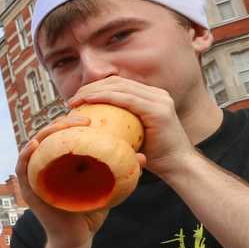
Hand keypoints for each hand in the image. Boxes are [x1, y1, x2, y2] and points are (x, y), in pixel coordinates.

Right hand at [16, 123, 110, 247]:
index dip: (74, 121)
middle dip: (63, 122)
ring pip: (33, 146)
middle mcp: (46, 165)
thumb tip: (143, 157)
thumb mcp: (106, 187)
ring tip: (61, 124)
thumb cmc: (90, 212)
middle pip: (48, 135)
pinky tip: (35, 144)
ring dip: (45, 132)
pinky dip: (25, 154)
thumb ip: (120, 172)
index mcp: (62, 162)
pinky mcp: (29, 190)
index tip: (93, 115)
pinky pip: (22, 168)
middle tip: (84, 117)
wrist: (77, 239)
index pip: (63, 135)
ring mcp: (35, 176)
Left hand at [68, 76, 196, 178]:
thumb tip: (88, 120)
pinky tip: (89, 100)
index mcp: (151, 96)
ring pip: (120, 87)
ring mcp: (160, 99)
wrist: (176, 165)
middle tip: (71, 99)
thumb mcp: (131, 134)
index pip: (118, 84)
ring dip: (94, 91)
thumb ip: (118, 122)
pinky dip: (106, 97)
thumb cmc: (151, 154)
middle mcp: (157, 94)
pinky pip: (127, 99)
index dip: (95, 87)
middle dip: (91, 87)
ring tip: (75, 100)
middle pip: (117, 82)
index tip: (76, 98)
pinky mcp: (158, 109)